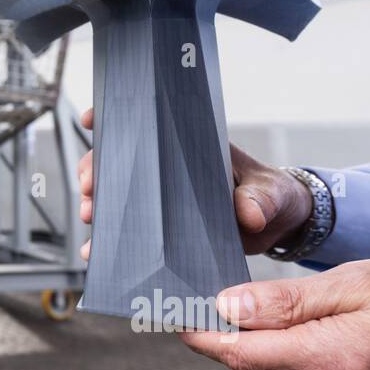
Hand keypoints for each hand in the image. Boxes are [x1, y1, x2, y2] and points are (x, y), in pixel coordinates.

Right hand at [77, 107, 312, 259]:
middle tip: (90, 188)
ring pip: (119, 197)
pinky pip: (132, 233)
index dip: (115, 119)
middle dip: (96, 171)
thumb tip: (248, 215)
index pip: (148, 126)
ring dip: (98, 205)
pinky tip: (97, 251)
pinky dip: (112, 241)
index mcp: (192, 149)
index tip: (92, 121)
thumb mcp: (272, 193)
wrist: (279, 228)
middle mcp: (170, 173)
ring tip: (90, 216)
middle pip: (121, 162)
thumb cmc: (274, 195)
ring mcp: (164, 202)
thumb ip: (260, 200)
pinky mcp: (165, 231)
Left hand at [184, 256, 369, 369]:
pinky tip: (331, 327)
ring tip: (287, 304)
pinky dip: (312, 354)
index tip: (174, 317)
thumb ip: (293, 300)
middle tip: (217, 294)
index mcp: (338, 361)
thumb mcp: (368, 280)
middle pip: (264, 365)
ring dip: (280, 342)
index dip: (202, 335)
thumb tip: (230, 307)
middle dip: (240, 332)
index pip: (242, 356)